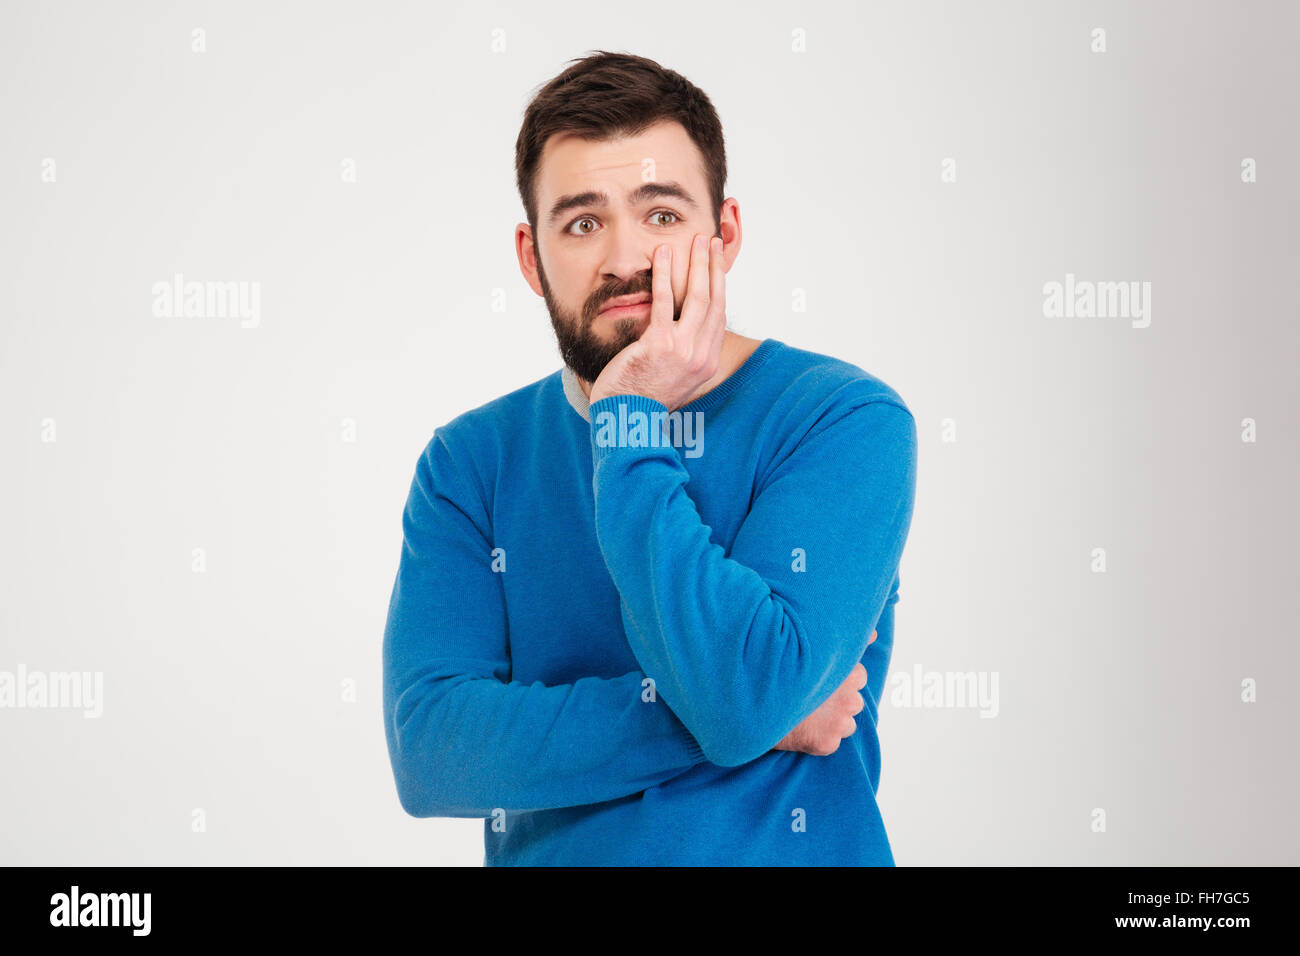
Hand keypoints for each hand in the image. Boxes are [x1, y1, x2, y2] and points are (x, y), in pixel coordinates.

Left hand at [587, 233, 726, 410]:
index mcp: (707, 362)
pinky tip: (663, 255)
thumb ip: (684, 353)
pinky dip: (664, 275)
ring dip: (696, 264)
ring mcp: (683, 350)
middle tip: (709, 241)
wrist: (628, 419)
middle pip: (713, 300)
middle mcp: (701, 355)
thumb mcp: (675, 377)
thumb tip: (684, 330)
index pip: (718, 314)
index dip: (718, 285)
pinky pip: (664, 302)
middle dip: (713, 267)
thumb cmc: (643, 397)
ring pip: (696, 297)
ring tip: (694, 240)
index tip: (715, 263)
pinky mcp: (660, 345)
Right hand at [773, 630, 876, 755]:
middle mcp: (849, 697)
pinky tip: (799, 728)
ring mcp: (839, 721)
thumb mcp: (811, 645)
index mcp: (847, 672)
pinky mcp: (827, 742)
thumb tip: (875, 633)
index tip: (822, 680)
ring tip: (804, 713)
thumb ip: (849, 638)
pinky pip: (830, 742)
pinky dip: (818, 738)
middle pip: (853, 699)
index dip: (839, 677)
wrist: (750, 701)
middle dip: (837, 699)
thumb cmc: (778, 667)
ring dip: (831, 719)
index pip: (858, 674)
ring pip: (845, 722)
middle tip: (810, 696)